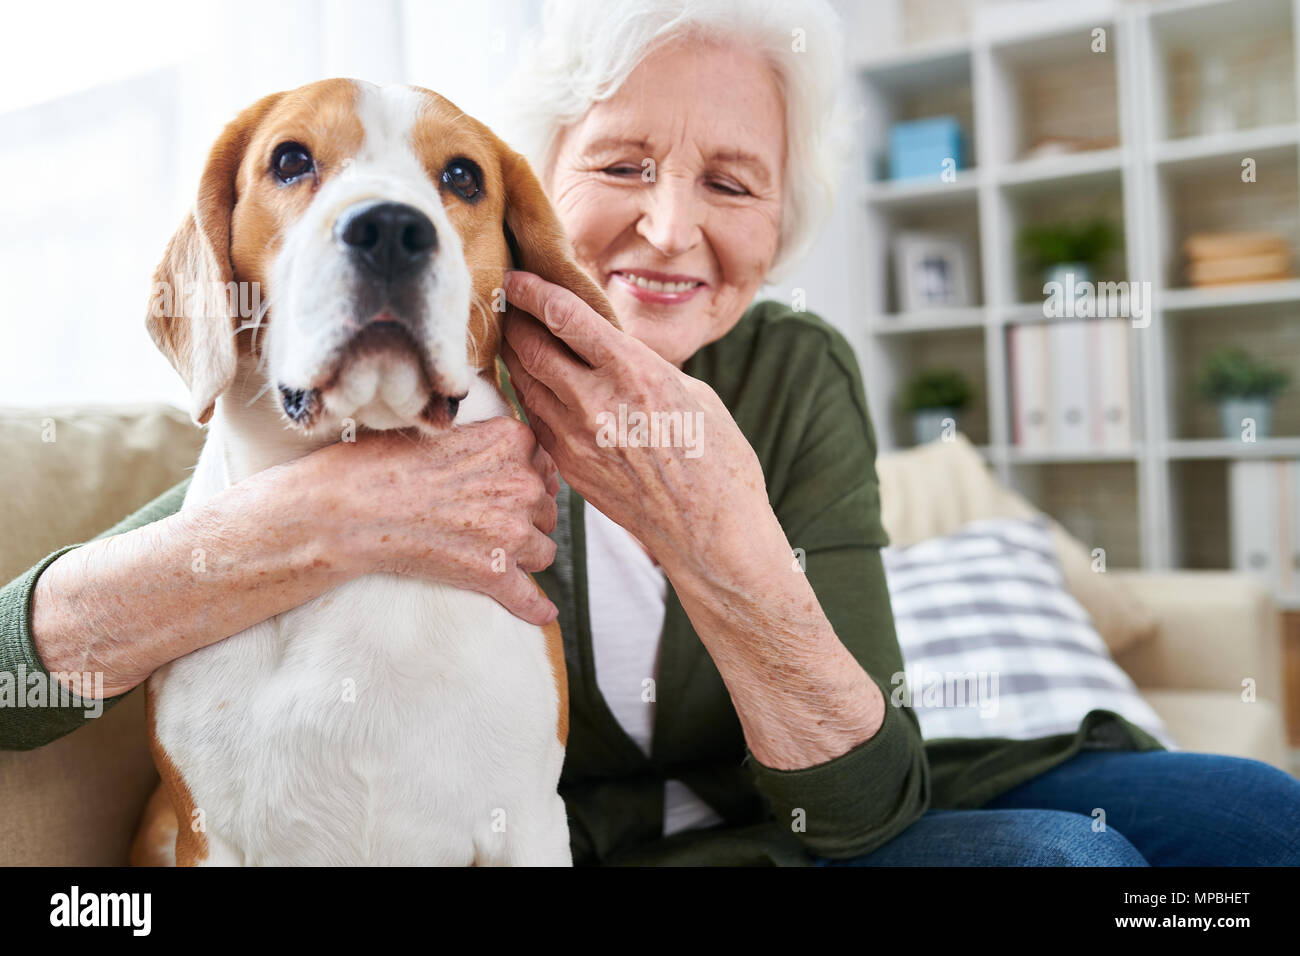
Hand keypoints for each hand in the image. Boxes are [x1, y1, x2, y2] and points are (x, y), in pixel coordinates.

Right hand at [302, 417, 560, 624]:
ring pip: (543, 550)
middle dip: (526, 517)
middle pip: (545, 509)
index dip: (526, 480)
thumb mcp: (446, 430)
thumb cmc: (384, 463)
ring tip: (492, 553)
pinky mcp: (493, 572)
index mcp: (512, 441)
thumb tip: (511, 455)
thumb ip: (487, 439)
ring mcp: (512, 531)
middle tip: (487, 522)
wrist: (352, 507)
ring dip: (525, 555)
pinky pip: (529, 597)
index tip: (508, 490)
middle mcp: (522, 484)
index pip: (542, 466)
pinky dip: (536, 608)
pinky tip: (544, 615)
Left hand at [500, 270, 768, 577]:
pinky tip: (533, 386)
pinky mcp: (570, 467)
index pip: (564, 317)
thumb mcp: (692, 393)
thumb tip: (614, 350)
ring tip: (514, 339)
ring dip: (515, 358)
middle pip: (531, 348)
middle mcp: (597, 402)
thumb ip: (644, 367)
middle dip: (515, 321)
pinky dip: (529, 396)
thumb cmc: (717, 459)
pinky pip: (536, 420)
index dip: (534, 291)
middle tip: (509, 305)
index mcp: (634, 372)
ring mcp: (577, 439)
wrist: (711, 531)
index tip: (519, 277)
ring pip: (525, 385)